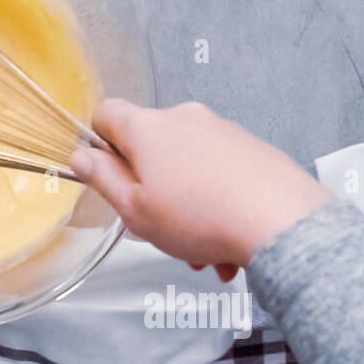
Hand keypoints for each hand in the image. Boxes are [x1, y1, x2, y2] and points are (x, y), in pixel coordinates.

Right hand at [71, 100, 332, 279]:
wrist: (281, 223)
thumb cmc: (204, 217)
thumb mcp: (135, 209)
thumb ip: (103, 179)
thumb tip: (82, 158)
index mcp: (148, 129)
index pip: (106, 114)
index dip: (99, 143)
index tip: (105, 173)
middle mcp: (186, 119)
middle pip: (151, 146)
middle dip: (149, 185)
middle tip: (154, 222)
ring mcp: (223, 131)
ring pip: (187, 166)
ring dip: (186, 204)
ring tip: (198, 249)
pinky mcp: (252, 149)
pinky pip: (220, 174)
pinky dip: (217, 204)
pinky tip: (226, 245)